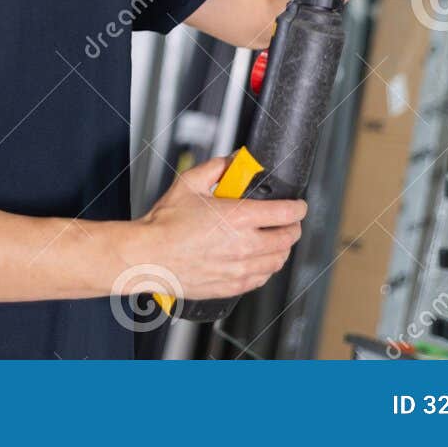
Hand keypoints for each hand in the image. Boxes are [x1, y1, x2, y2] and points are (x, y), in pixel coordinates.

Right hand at [123, 155, 305, 301]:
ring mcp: (240, 269)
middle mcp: (245, 245)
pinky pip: (262, 279)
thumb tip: (234, 160)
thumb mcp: (190, 183)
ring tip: (275, 240)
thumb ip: (217, 167)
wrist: (149, 256)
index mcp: (239, 217)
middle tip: (287, 222)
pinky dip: (266, 268)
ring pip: (278, 261)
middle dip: (292, 228)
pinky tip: (258, 260)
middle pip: (288, 239)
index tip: (298, 205)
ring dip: (281, 249)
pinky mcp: (232, 286)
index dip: (298, 207)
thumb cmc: (165, 223)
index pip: (287, 213)